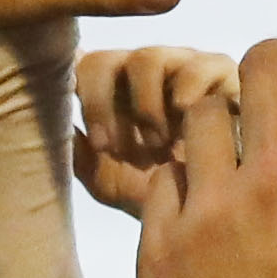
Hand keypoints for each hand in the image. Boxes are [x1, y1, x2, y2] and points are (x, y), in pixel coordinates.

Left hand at [71, 44, 247, 206]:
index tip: (95, 142)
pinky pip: (199, 66)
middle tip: (115, 148)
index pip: (80, 66)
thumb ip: (75, 151)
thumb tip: (54, 120)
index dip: (81, 96)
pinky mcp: (222, 72)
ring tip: (157, 145)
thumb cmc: (159, 195)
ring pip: (147, 58)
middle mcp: (142, 70)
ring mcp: (181, 65)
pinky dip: (189, 96)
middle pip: (105, 60)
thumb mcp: (106, 179)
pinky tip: (189, 130)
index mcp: (110, 89)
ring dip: (146, 107)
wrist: (212, 219)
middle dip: (103, 105)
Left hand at [123, 12, 276, 277]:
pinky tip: (197, 210)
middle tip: (276, 77)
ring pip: (198, 114)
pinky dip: (181, 184)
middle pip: (260, 66)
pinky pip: (160, 182)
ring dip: (219, 117)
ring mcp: (209, 215)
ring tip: (229, 143)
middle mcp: (276, 186)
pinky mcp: (158, 252)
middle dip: (271, 60)